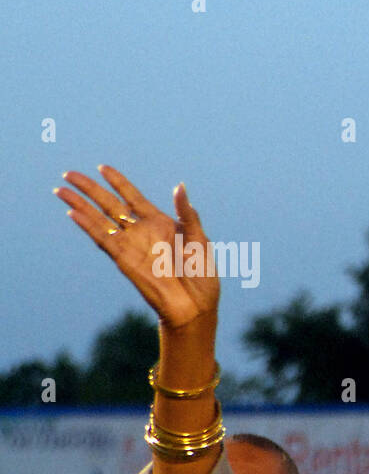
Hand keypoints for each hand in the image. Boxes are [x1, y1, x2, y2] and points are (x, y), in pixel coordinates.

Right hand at [55, 165, 215, 329]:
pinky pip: (103, 240)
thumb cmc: (202, 276)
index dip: (118, 182)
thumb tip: (179, 186)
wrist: (196, 306)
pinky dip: (88, 226)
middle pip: (110, 205)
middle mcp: (142, 233)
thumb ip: (187, 213)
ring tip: (61, 191)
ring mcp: (132, 246)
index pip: (134, 198)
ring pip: (101, 221)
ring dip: (81, 205)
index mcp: (162, 224)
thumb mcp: (200, 239)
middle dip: (91, 189)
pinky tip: (73, 213)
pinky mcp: (125, 261)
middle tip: (69, 174)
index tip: (102, 167)